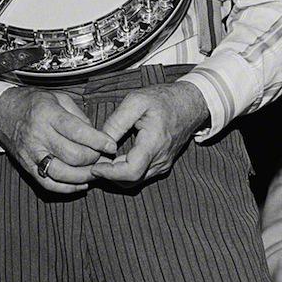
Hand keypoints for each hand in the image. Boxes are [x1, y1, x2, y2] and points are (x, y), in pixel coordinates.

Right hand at [0, 85, 117, 193]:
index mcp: (47, 114)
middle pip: (72, 155)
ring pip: (62, 173)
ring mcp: (31, 153)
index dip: (98, 141)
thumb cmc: (33, 103)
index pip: (77, 131)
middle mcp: (38, 135)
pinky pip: (49, 184)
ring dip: (84, 176)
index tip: (111, 145)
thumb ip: (78, 115)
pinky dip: (68, 188)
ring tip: (95, 171)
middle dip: (93, 159)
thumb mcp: (57, 97)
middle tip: (103, 157)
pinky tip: (81, 184)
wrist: (1, 112)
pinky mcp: (26, 167)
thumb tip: (96, 136)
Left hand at [90, 81, 208, 187]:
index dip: (109, 173)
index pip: (131, 171)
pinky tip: (112, 159)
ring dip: (116, 175)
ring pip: (135, 181)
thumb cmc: (162, 99)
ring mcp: (163, 164)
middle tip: (91, 162)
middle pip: (130, 181)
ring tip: (99, 160)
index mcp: (154, 144)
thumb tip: (101, 140)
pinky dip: (125, 172)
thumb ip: (117, 122)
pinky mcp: (162, 165)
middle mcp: (160, 160)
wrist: (190, 104)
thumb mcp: (136, 101)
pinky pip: (141, 175)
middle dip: (108, 175)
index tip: (93, 166)